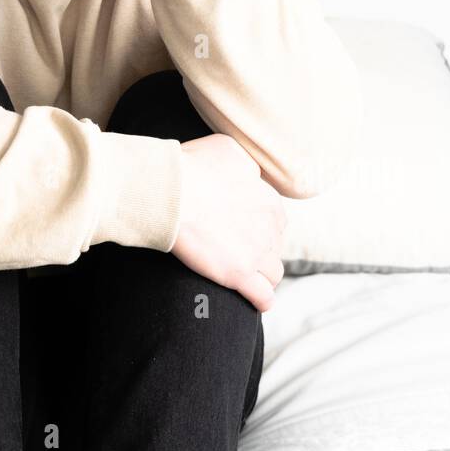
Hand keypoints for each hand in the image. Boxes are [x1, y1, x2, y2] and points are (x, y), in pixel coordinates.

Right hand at [173, 134, 286, 311]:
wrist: (172, 191)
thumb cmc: (193, 166)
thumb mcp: (228, 150)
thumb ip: (246, 166)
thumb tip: (250, 175)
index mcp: (269, 200)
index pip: (276, 220)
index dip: (260, 226)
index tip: (243, 228)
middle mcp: (269, 227)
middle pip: (275, 246)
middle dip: (261, 249)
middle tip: (238, 249)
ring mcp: (257, 253)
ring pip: (274, 273)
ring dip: (263, 275)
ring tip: (247, 277)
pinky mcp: (239, 275)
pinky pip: (263, 297)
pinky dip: (260, 300)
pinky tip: (252, 299)